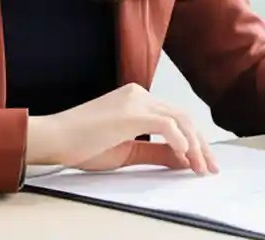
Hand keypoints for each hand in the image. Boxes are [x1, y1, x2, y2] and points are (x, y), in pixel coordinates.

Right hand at [24, 83, 218, 174]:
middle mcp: (140, 95)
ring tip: (201, 167)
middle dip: (201, 145)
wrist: (54, 139)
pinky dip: (180, 141)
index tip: (202, 163)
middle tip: (210, 168)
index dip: (193, 141)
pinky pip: (167, 124)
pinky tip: (185, 157)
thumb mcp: (128, 152)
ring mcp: (136, 100)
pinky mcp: (132, 111)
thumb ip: (157, 153)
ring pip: (180, 120)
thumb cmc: (83, 145)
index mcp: (138, 100)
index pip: (176, 118)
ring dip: (195, 146)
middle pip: (183, 118)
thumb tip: (185, 160)